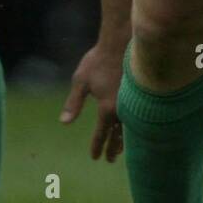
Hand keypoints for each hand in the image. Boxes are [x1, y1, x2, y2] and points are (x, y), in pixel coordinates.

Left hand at [60, 37, 125, 160]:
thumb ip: (73, 103)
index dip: (97, 147)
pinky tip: (131, 128)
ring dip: (124, 140)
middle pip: (117, 135)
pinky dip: (132, 127)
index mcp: (106, 108)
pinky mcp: (138, 94)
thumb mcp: (80, 81)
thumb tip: (64, 123)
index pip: (101, 134)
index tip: (94, 158)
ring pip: (129, 128)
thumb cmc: (97, 61)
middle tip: (110, 159)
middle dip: (113, 148)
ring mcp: (132, 102)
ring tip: (121, 149)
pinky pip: (136, 116)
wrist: (119, 43)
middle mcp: (121, 109)